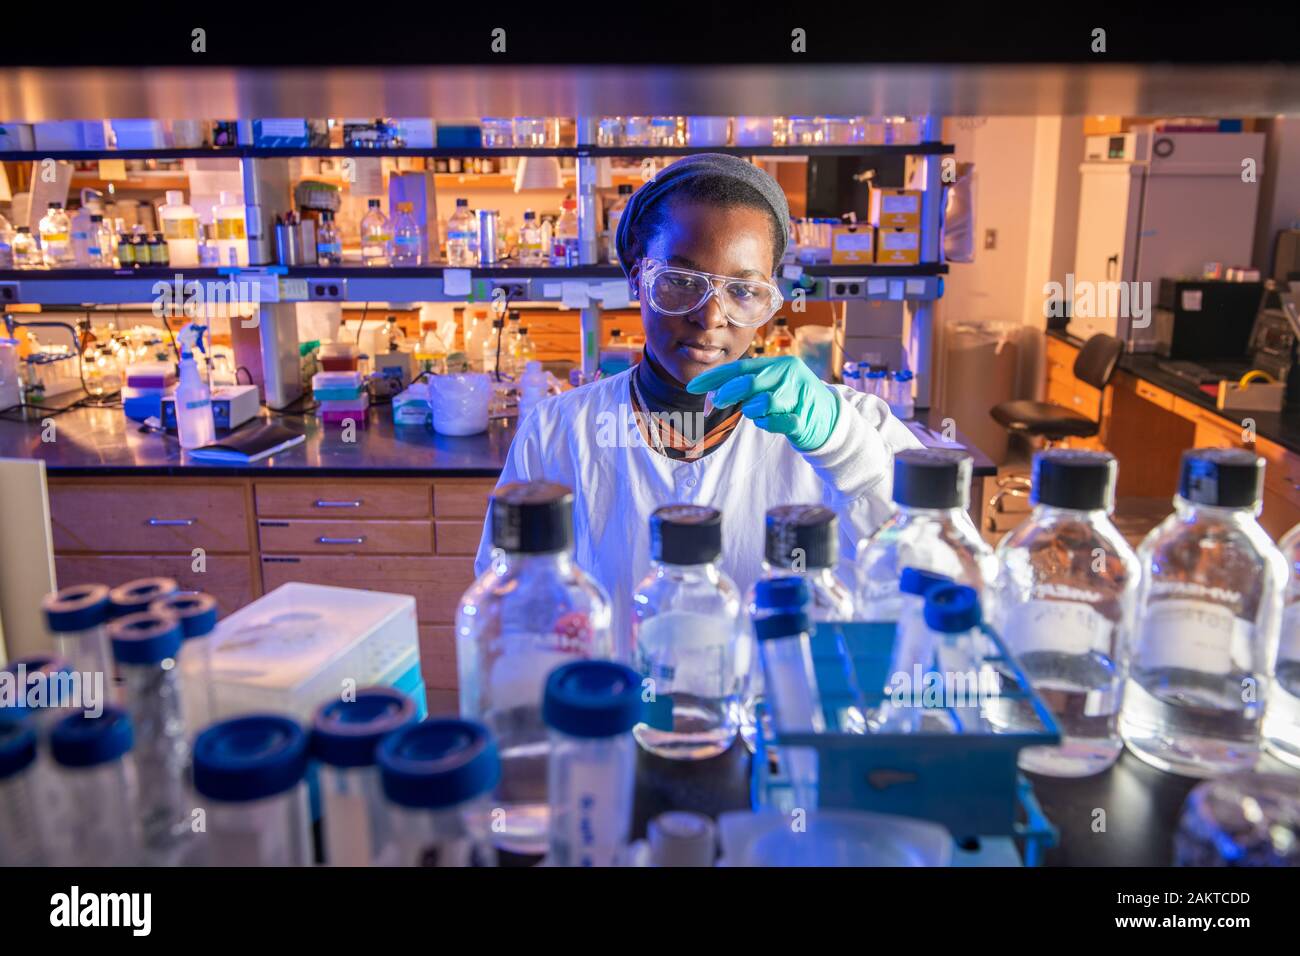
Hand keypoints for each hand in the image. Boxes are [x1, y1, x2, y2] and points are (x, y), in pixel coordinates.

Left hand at [687, 355, 838, 451]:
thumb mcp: (771, 385)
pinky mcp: (804, 418)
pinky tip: (771, 422)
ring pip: (763, 403)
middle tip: (717, 403)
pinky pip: (777, 422)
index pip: (741, 367)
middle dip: (728, 393)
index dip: (715, 377)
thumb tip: (714, 393)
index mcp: (778, 364)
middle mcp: (789, 374)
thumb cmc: (793, 400)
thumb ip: (747, 386)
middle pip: (750, 382)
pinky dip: (768, 425)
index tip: (692, 386)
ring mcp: (799, 395)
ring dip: (752, 411)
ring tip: (757, 413)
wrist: (829, 417)